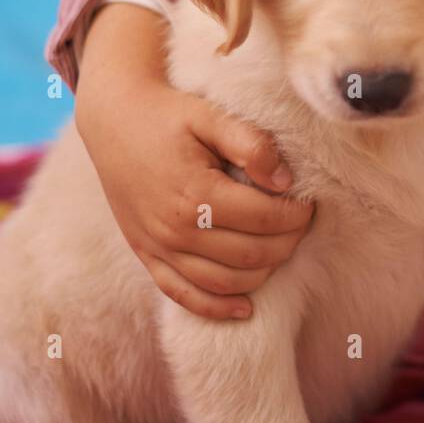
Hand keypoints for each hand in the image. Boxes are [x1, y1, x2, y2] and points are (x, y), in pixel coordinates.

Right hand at [75, 3, 314, 318]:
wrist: (114, 120)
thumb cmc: (168, 114)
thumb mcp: (210, 115)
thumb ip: (251, 144)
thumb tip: (285, 181)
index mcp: (194, 193)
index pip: (264, 218)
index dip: (297, 215)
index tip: (309, 202)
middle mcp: (174, 229)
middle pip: (251, 255)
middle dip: (287, 243)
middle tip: (301, 224)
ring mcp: (158, 247)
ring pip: (224, 283)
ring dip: (263, 273)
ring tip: (280, 248)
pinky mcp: (147, 255)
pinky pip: (183, 295)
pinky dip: (216, 308)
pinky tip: (245, 308)